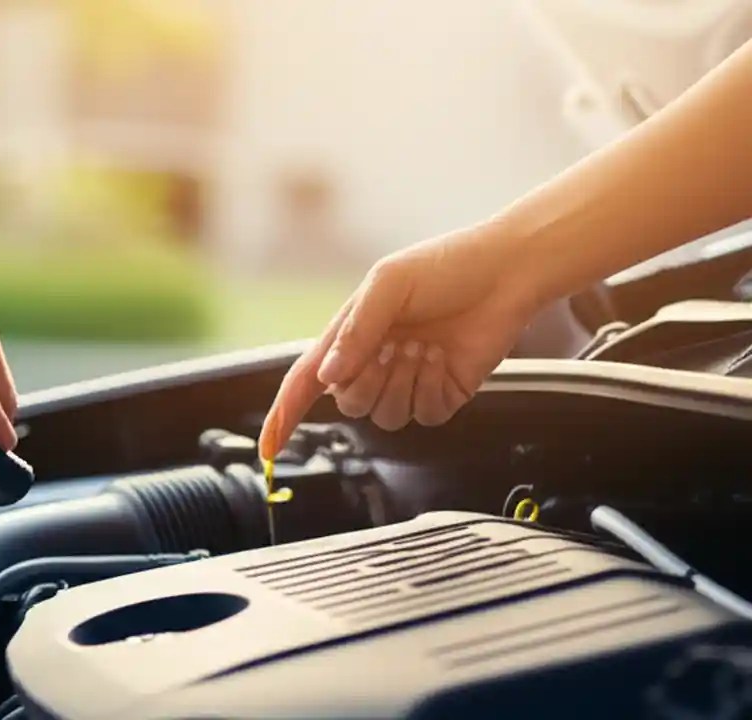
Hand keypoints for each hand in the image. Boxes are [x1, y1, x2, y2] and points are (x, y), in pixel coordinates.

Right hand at [259, 220, 541, 458]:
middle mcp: (375, 362)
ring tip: (423, 346)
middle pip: (348, 405)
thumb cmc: (445, 266)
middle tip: (392, 347)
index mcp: (351, 336)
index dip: (284, 417)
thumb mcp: (388, 284)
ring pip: (386, 417)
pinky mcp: (444, 394)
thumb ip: (355, 330)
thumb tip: (328, 377)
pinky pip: (425, 416)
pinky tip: (443, 357)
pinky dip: (432, 388)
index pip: (305, 383)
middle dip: (367, 382)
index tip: (268, 448)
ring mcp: (409, 381)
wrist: (507, 271)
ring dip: (402, 383)